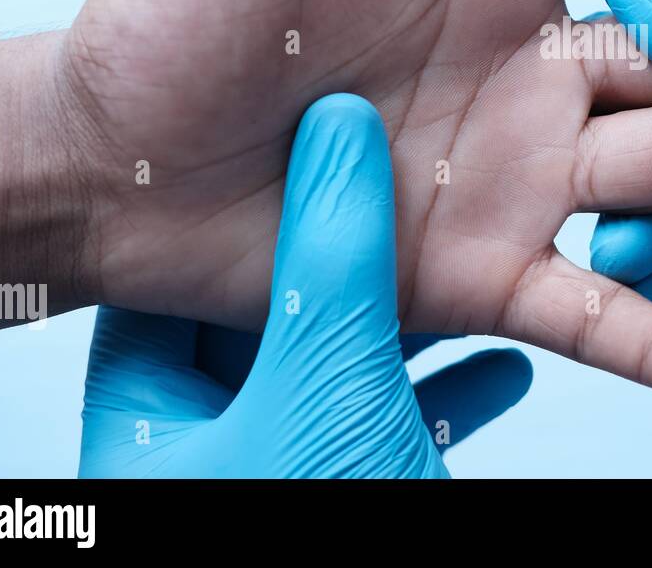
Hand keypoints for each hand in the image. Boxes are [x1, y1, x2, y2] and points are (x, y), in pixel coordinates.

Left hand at [80, 94, 530, 476]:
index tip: (288, 158)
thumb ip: (330, 256)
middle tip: (387, 186)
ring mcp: (288, 479)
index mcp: (146, 435)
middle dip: (336, 262)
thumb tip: (335, 128)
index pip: (168, 295)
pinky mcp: (360, 493)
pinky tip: (505, 367)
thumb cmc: (332, 524)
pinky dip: (452, 390)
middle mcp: (208, 459)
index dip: (229, 220)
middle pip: (268, 326)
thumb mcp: (326, 384)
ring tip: (456, 260)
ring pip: (343, 375)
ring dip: (409, 322)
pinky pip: (399, 428)